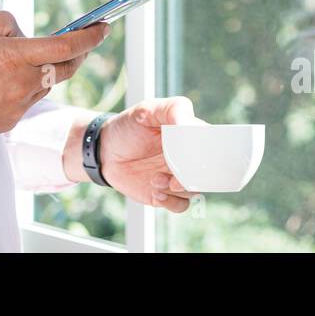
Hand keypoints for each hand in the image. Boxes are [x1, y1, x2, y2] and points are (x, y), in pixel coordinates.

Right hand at [0, 11, 110, 147]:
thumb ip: (6, 22)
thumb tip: (25, 35)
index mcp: (14, 56)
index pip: (66, 46)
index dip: (90, 37)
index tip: (103, 27)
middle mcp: (22, 84)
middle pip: (67, 68)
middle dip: (79, 53)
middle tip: (83, 40)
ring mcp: (18, 107)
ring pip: (46, 84)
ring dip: (46, 70)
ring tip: (19, 59)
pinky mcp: (9, 122)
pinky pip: (27, 99)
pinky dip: (25, 86)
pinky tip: (0, 82)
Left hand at [98, 96, 206, 211]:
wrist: (105, 151)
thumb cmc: (127, 127)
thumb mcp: (146, 110)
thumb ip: (171, 110)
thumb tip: (188, 123)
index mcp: (188, 135)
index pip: (209, 144)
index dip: (205, 152)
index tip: (190, 155)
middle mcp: (187, 157)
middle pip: (205, 172)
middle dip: (193, 176)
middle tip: (175, 175)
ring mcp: (178, 176)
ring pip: (194, 190)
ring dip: (178, 189)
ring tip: (156, 180)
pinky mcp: (167, 193)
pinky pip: (181, 205)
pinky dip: (172, 202)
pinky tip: (156, 193)